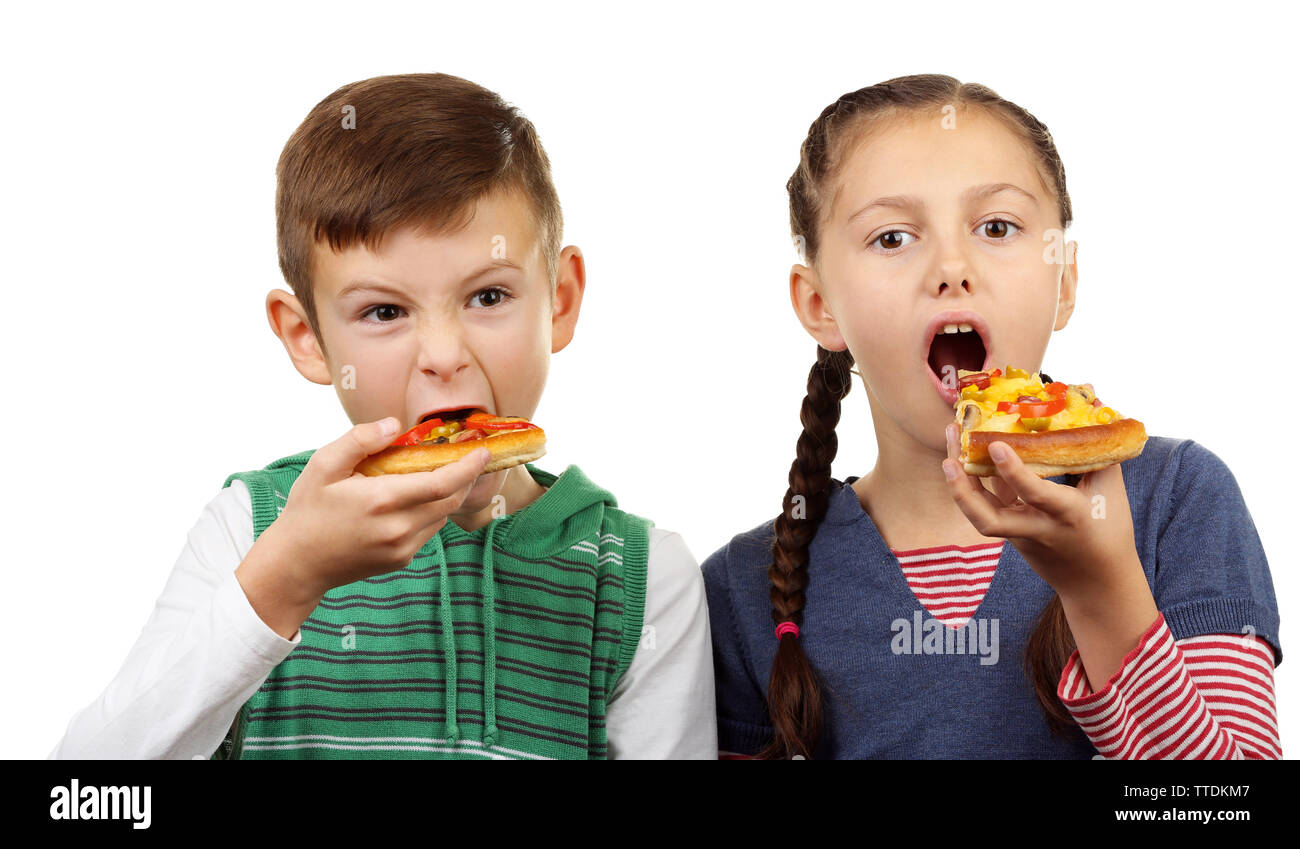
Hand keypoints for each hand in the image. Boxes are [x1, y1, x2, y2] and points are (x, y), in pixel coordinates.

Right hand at [272, 417, 490, 597]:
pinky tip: (415, 497)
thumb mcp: (323, 465)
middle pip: (451, 499)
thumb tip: (394, 424)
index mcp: (382, 501)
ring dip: (447, 493)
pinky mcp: (402, 560)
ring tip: (438, 471)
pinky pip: (429, 530)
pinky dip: (431, 510)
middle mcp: (399, 528)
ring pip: (442, 515)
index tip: (482, 451)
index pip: (442, 483)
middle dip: (465, 477)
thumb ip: (360, 439)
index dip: (468, 466)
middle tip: (469, 455)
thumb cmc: (308, 510)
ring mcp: (402, 548)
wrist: (297, 563)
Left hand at [941, 422, 1140, 599]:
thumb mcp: (1110, 491)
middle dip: (962, 490)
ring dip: (959, 483)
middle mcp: (1035, 528)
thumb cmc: (1108, 530)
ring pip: (980, 515)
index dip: (1014, 471)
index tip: (996, 445)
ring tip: (949, 445)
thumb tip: (1092, 403)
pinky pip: (988, 506)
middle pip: (988, 519)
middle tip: (948, 456)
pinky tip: (965, 454)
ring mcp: (1017, 535)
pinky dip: (975, 482)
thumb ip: (1097, 450)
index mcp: (1066, 515)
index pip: (1034, 495)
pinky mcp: (1009, 534)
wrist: (1096, 583)